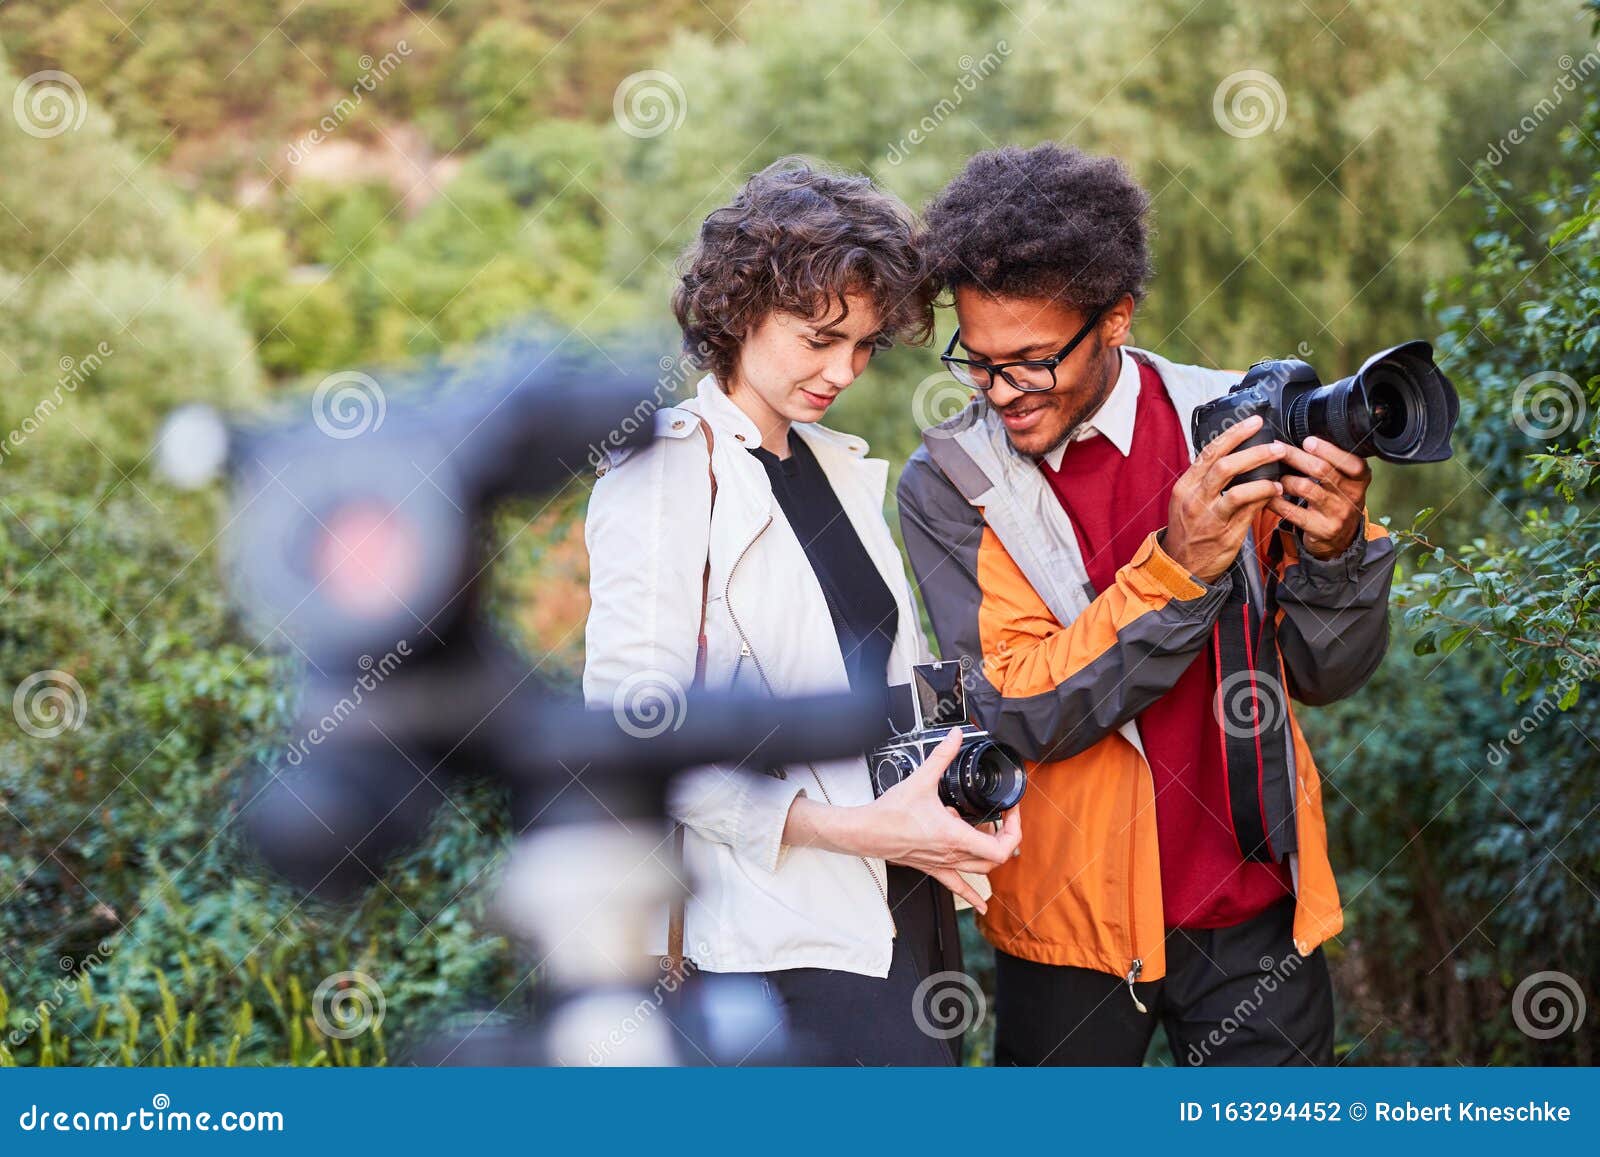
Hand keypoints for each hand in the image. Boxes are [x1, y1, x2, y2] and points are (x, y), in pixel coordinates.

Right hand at [861, 730, 1022, 911]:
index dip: (1014, 830)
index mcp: (955, 837)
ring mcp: (943, 864)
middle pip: (995, 860)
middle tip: (1004, 819)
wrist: (867, 833)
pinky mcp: (932, 868)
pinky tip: (980, 904)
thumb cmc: (890, 814)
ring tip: (990, 837)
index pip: (1001, 847)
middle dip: (1006, 838)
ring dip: (991, 856)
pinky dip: (972, 895)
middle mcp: (953, 855)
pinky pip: (958, 887)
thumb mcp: (921, 780)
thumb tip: (955, 737)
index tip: (1011, 811)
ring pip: (980, 871)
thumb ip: (942, 756)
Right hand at [1162, 415, 1286, 582]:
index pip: (1209, 452)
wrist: (1181, 565)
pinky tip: (1275, 491)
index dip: (1234, 434)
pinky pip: (1248, 510)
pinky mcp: (1225, 532)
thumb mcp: (1189, 500)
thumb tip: (1235, 457)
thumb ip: (1208, 480)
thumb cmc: (1189, 530)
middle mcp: (1195, 498)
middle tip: (1275, 446)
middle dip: (1254, 451)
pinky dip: (1263, 496)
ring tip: (1279, 469)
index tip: (1254, 422)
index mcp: (1186, 485)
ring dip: (1263, 475)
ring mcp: (1209, 516)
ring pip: (1237, 488)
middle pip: (1224, 465)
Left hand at [1269, 437, 1371, 558]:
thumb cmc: (1336, 500)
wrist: (1340, 539)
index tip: (1307, 441)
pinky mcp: (1321, 529)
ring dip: (1284, 479)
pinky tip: (1268, 495)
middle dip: (1295, 456)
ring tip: (1274, 475)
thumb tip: (1301, 438)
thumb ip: (1331, 462)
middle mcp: (1352, 496)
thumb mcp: (1343, 481)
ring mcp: (1337, 514)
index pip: (1351, 462)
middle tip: (1276, 449)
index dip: (1328, 450)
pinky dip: (1276, 501)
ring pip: (1305, 488)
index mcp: (1360, 479)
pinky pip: (1293, 512)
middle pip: (1322, 470)